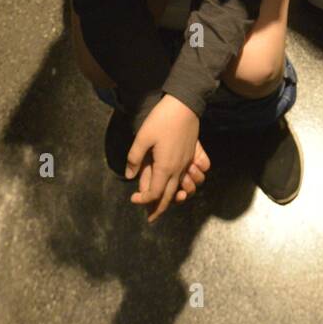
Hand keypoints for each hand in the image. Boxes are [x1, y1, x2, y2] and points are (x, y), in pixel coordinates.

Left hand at [126, 95, 210, 223]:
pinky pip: (191, 178)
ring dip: (173, 200)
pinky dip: (185, 186)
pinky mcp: (192, 156)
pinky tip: (179, 184)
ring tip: (164, 203)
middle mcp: (178, 169)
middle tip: (150, 218)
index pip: (154, 194)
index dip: (143, 200)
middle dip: (158, 209)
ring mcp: (187, 163)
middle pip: (169, 197)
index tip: (133, 199)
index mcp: (165, 167)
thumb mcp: (142, 137)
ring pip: (181, 189)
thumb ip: (135, 158)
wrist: (184, 105)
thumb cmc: (161, 120)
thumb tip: (130, 175)